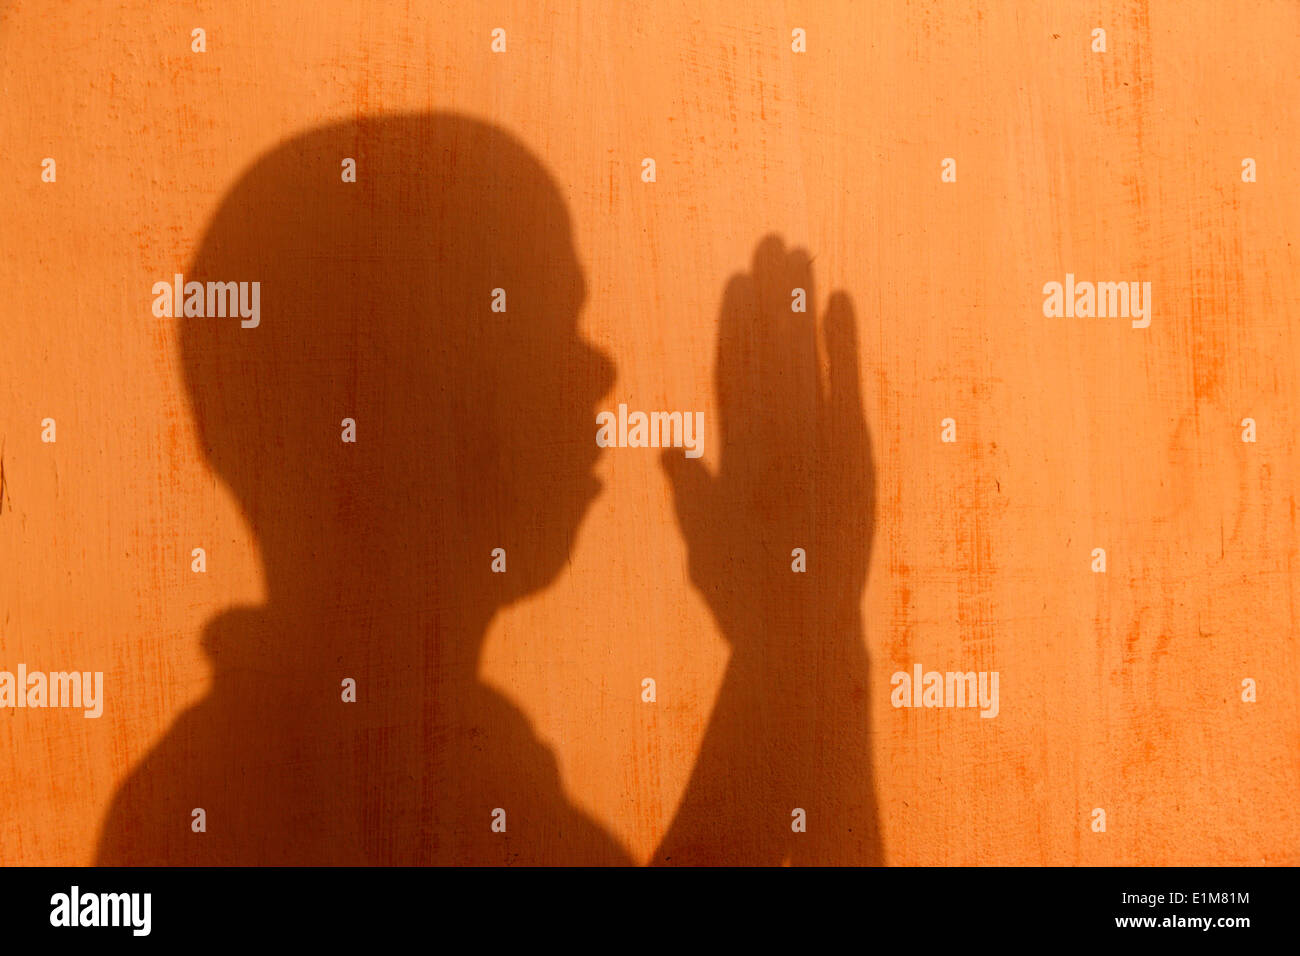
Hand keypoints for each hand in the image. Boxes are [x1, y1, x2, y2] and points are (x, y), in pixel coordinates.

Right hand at [663, 235, 872, 638]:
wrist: (796, 634)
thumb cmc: (742, 593)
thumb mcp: (701, 542)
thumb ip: (688, 490)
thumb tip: (670, 449)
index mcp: (730, 456)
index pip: (729, 375)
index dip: (730, 325)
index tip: (732, 282)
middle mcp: (764, 443)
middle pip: (763, 353)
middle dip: (766, 296)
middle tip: (770, 242)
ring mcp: (808, 450)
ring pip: (799, 360)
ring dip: (799, 304)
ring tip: (799, 254)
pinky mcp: (850, 461)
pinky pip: (844, 389)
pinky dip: (841, 344)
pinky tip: (839, 301)